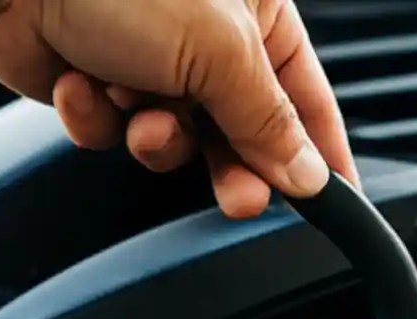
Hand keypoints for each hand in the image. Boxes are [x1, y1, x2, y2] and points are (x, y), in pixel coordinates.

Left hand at [0, 0, 358, 218]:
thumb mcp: (219, 51)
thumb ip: (269, 122)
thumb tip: (309, 176)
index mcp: (256, 10)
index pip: (305, 95)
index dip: (320, 152)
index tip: (334, 201)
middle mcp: (207, 36)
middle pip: (243, 130)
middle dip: (233, 164)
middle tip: (242, 198)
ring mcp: (151, 61)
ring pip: (179, 142)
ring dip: (158, 141)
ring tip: (140, 118)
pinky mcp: (100, 85)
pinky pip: (117, 135)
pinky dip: (99, 121)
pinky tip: (82, 85)